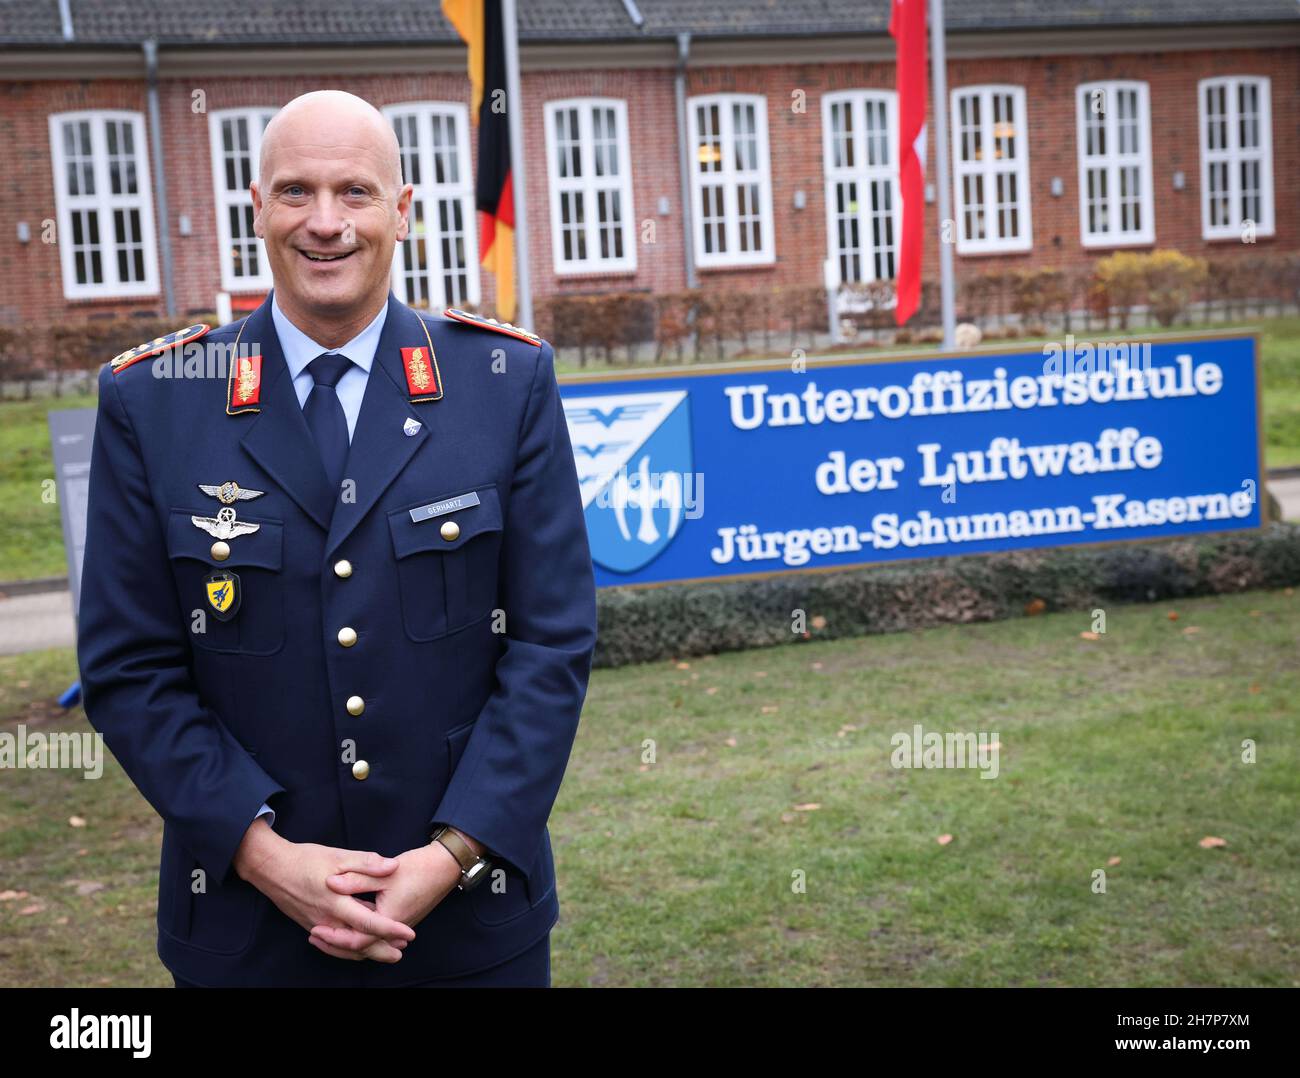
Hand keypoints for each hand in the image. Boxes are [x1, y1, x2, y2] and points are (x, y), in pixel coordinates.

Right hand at [234, 821, 415, 962]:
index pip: (370, 923)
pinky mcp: (310, 925)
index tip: (410, 934)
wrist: (272, 868)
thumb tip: (392, 867)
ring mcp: (317, 925)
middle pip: (359, 943)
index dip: (391, 930)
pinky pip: (333, 944)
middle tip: (401, 951)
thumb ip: (366, 863)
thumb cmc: (306, 859)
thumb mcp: (338, 855)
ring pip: (345, 947)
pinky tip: (357, 944)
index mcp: (337, 902)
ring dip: (366, 951)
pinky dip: (348, 948)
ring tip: (386, 951)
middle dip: (382, 950)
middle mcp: (327, 920)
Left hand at [310, 842, 460, 955]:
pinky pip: (376, 936)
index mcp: (388, 919)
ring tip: (326, 935)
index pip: (356, 939)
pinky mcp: (401, 920)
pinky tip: (349, 926)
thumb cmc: (417, 868)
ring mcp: (399, 926)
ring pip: (369, 943)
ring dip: (348, 942)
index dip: (334, 937)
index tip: (315, 929)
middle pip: (361, 948)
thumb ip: (356, 878)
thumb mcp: (384, 871)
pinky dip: (360, 935)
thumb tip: (330, 883)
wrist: (445, 866)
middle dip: (336, 945)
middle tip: (314, 937)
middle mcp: (395, 929)